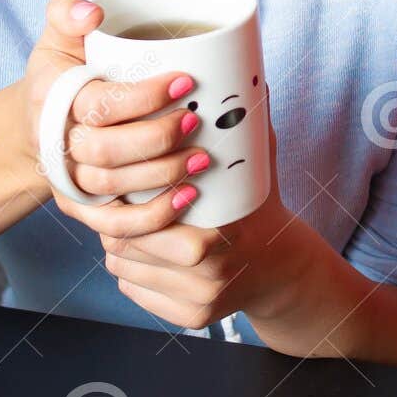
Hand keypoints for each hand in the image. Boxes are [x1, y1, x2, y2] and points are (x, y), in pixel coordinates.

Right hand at [23, 0, 210, 236]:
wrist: (41, 122)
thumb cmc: (64, 74)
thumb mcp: (59, 37)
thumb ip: (67, 13)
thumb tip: (92, 12)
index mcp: (53, 100)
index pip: (98, 104)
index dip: (144, 97)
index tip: (185, 81)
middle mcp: (57, 144)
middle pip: (104, 150)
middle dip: (156, 138)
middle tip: (195, 120)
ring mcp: (70, 180)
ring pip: (112, 188)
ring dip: (162, 176)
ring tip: (203, 159)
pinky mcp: (84, 208)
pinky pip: (114, 225)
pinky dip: (152, 217)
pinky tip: (188, 199)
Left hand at [98, 117, 291, 331]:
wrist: (282, 266)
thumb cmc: (261, 207)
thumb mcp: (260, 165)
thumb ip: (249, 127)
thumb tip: (250, 76)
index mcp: (214, 238)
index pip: (140, 221)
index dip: (122, 201)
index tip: (114, 185)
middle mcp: (204, 276)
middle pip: (125, 245)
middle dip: (117, 220)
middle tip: (118, 200)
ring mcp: (197, 301)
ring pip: (124, 269)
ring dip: (120, 246)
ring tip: (130, 223)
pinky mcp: (190, 320)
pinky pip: (134, 291)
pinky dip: (132, 273)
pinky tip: (146, 255)